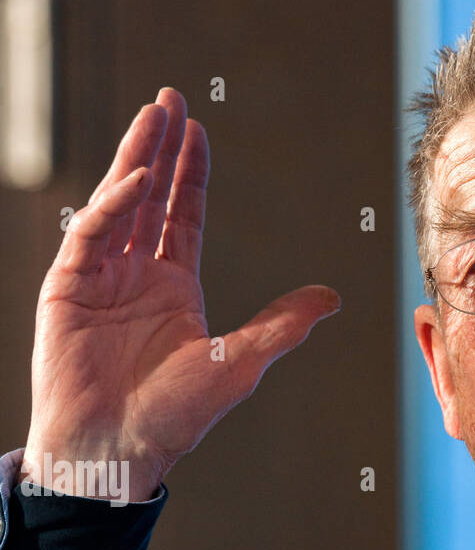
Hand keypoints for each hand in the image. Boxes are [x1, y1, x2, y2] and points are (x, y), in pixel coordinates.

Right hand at [23, 87, 340, 499]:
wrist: (116, 450)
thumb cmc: (174, 418)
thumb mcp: (239, 365)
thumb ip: (282, 327)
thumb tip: (332, 298)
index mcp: (175, 290)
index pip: (184, 217)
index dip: (191, 174)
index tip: (199, 131)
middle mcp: (137, 277)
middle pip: (150, 197)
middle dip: (160, 147)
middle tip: (171, 99)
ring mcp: (100, 278)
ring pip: (119, 202)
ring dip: (136, 158)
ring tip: (153, 114)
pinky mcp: (68, 287)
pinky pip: (92, 232)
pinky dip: (115, 203)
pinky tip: (139, 178)